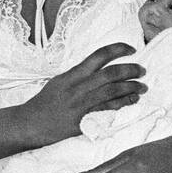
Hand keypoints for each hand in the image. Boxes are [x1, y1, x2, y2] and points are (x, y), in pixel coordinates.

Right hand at [19, 42, 145, 147]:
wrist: (29, 123)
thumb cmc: (44, 103)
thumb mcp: (59, 82)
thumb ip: (78, 75)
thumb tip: (97, 69)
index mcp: (72, 74)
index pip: (98, 55)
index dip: (118, 50)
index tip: (131, 49)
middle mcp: (78, 86)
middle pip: (110, 74)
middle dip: (130, 70)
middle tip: (142, 71)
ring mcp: (81, 103)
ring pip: (112, 91)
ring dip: (131, 88)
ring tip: (142, 87)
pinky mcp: (84, 120)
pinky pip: (108, 110)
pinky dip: (122, 104)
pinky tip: (132, 102)